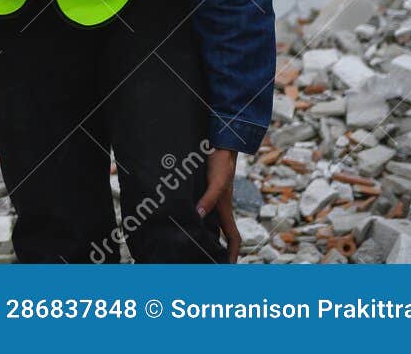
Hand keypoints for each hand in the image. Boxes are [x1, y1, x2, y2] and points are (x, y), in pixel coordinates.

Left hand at [196, 147, 240, 261]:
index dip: (232, 254)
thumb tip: (199, 216)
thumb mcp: (216, 181)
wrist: (218, 141)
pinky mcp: (201, 190)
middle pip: (219, 234)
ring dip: (200, 234)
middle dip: (214, 249)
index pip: (233, 238)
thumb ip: (209, 198)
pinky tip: (178, 219)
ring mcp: (210, 199)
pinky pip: (197, 209)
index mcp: (225, 210)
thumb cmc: (221, 161)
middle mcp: (218, 207)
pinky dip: (191, 217)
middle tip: (200, 262)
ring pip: (207, 222)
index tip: (228, 269)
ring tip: (187, 246)